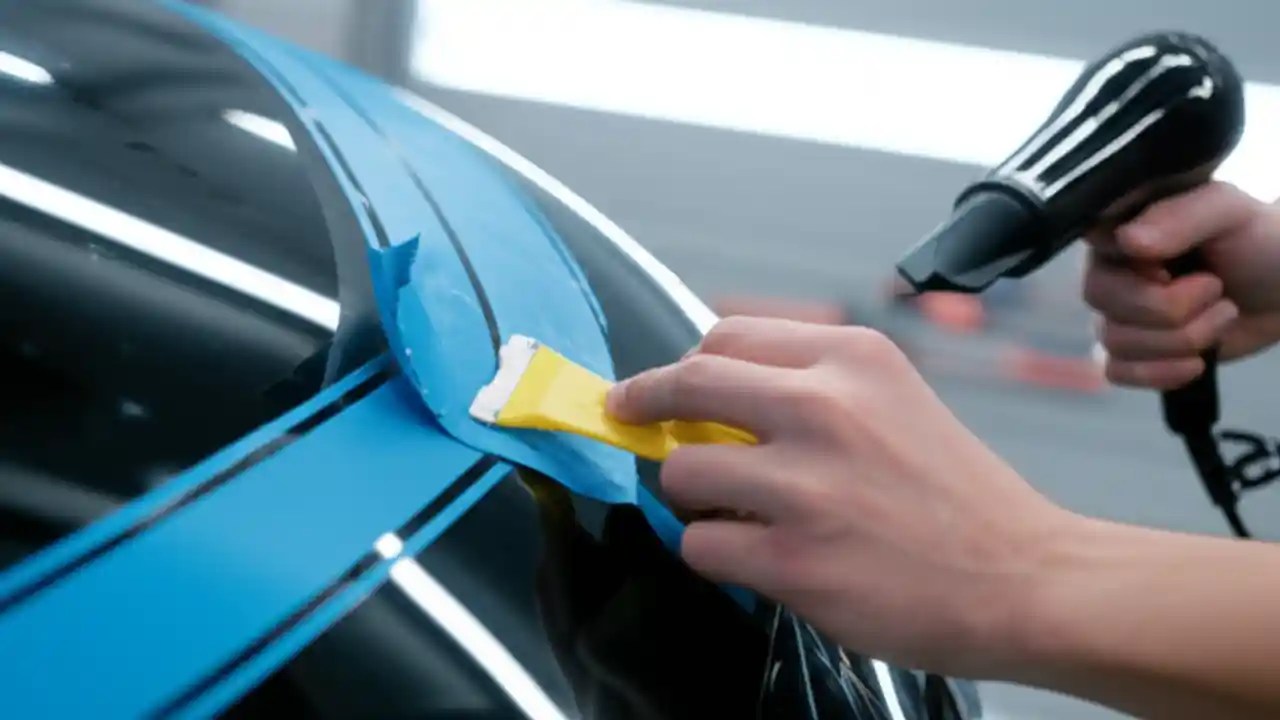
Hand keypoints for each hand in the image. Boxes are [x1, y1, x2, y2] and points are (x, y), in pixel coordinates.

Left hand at [606, 316, 1080, 675]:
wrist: (1027, 579)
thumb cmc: (958, 495)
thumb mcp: (894, 400)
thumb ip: (810, 385)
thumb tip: (709, 391)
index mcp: (853, 357)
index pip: (724, 337)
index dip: (682, 366)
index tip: (660, 386)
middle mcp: (826, 408)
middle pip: (684, 383)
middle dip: (644, 402)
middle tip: (630, 417)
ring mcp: (807, 486)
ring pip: (680, 470)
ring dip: (689, 494)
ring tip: (728, 510)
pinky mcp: (795, 560)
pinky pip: (698, 545)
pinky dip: (711, 551)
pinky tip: (751, 554)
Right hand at [1085, 182, 1279, 388]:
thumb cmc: (1257, 241)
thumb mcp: (1228, 211)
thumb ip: (1179, 216)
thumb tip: (1127, 241)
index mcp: (1121, 226)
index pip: (1089, 243)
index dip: (1132, 262)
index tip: (1171, 267)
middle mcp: (1108, 268)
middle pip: (1102, 297)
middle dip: (1170, 307)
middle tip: (1215, 290)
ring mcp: (1114, 313)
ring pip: (1114, 340)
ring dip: (1183, 338)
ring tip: (1222, 316)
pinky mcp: (1129, 352)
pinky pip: (1117, 371)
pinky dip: (1162, 372)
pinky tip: (1197, 361)